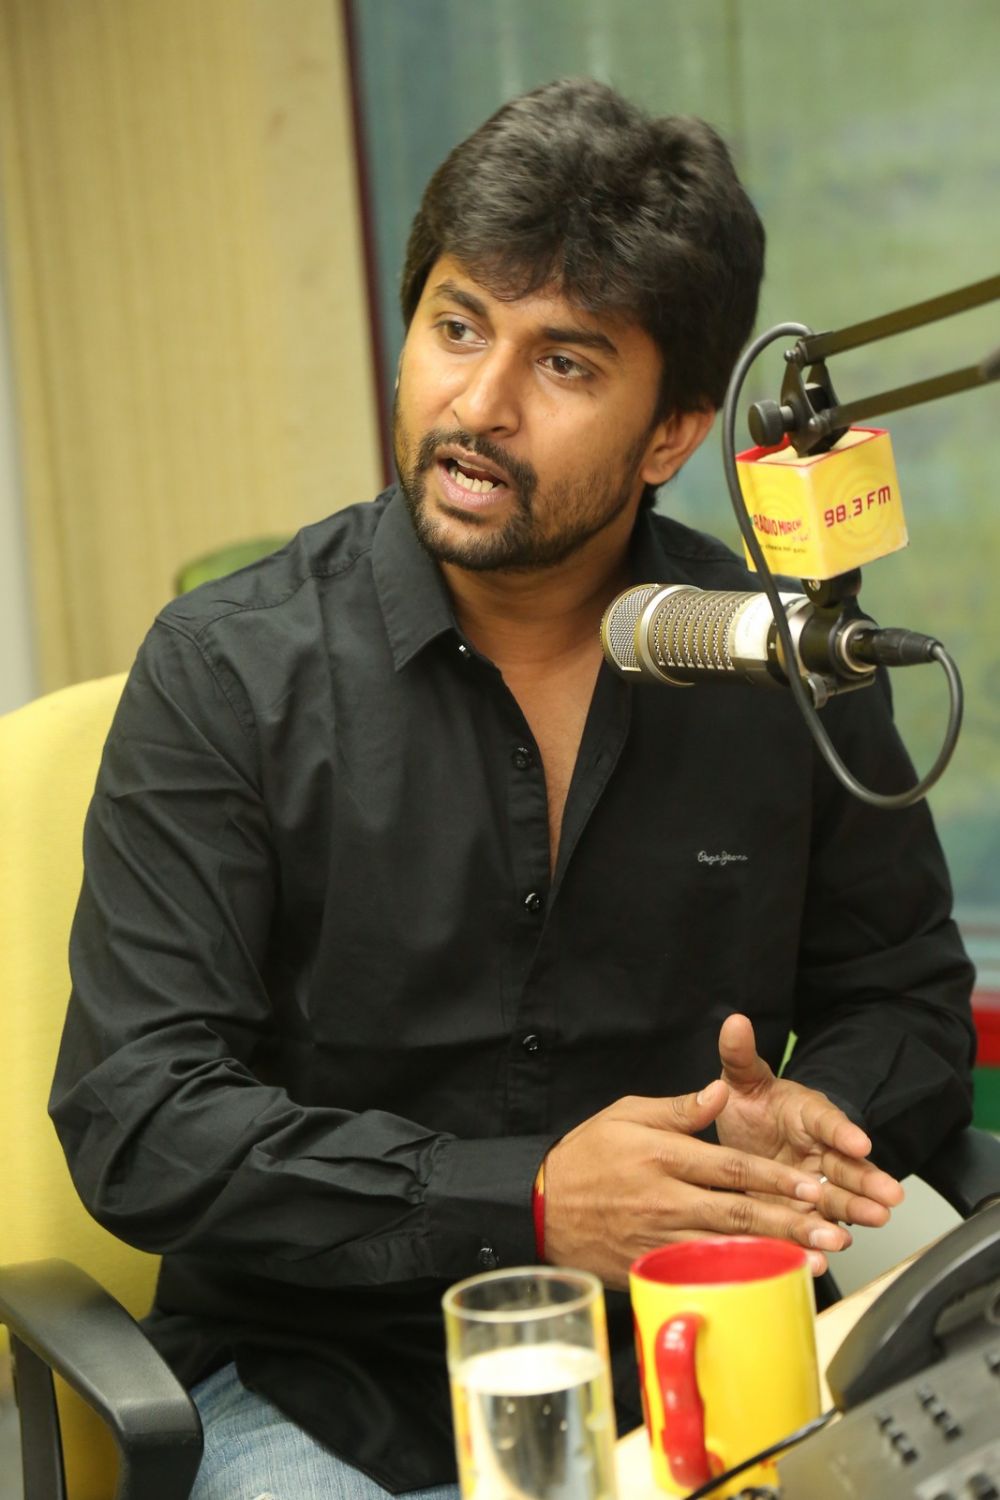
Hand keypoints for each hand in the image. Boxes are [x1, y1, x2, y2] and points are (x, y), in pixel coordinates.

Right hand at [542, 1083, 832, 1289]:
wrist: (543, 1206)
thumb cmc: (586, 1156)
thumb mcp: (626, 1114)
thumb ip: (678, 1108)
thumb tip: (720, 1093)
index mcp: (662, 1157)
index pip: (730, 1168)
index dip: (776, 1178)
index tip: (813, 1184)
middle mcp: (665, 1200)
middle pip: (738, 1212)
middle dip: (790, 1220)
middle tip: (832, 1227)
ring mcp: (659, 1238)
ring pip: (727, 1248)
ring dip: (776, 1253)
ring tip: (817, 1258)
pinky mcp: (652, 1266)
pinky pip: (702, 1272)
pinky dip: (739, 1276)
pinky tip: (768, 1279)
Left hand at [714, 1013, 903, 1251]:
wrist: (748, 1140)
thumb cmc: (754, 1107)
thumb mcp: (744, 1081)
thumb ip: (740, 1055)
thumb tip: (734, 1021)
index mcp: (809, 1115)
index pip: (828, 1120)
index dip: (844, 1130)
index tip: (858, 1141)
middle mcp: (820, 1152)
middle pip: (847, 1167)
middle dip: (868, 1182)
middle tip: (888, 1196)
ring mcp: (814, 1186)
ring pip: (838, 1200)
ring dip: (855, 1213)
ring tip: (874, 1223)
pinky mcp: (800, 1215)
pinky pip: (810, 1231)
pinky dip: (816, 1247)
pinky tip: (820, 1261)